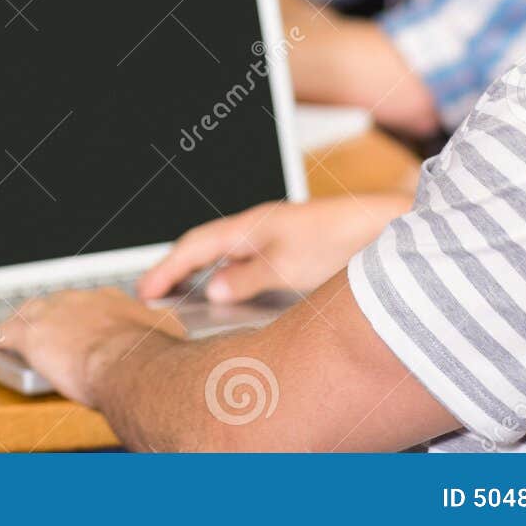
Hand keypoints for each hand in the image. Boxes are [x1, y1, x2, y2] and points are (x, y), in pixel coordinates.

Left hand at [0, 288, 184, 406]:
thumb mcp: (169, 336)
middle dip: (58, 316)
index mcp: (113, 301)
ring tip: (20, 326)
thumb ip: (165, 332)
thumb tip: (175, 337)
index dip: (91, 318)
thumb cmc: (150, 356)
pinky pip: (8, 332)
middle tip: (56, 331)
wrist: (129, 363)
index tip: (92, 328)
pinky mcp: (32, 335)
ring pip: (33, 312)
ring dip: (27, 320)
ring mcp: (55, 314)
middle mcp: (82, 301)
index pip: (96, 304)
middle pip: (62, 304)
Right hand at [137, 195, 411, 303]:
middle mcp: (258, 229)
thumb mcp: (287, 265)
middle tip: (153, 295)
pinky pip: (245, 263)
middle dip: (176, 270)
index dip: (166, 269)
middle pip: (205, 248)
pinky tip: (233, 296)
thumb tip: (213, 291)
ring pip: (225, 256)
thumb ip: (247, 279)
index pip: (194, 245)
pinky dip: (227, 277)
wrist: (381, 228)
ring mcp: (274, 238)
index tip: (144, 290)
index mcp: (249, 226)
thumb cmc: (339, 240)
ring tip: (183, 299)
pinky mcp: (291, 250)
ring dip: (201, 274)